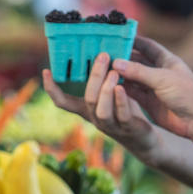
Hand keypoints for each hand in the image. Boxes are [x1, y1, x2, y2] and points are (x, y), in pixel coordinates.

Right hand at [42, 53, 160, 161]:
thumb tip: (98, 53)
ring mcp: (112, 125)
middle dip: (94, 76)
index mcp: (88, 109)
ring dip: (106, 89)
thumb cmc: (126, 112)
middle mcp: (96, 118)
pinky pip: (122, 116)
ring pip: (102, 110)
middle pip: (88, 99)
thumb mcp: (112, 95)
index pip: (63, 102)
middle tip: (102, 56)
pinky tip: (122, 88)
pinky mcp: (128, 128)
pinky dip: (121, 101)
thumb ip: (103, 80)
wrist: (146, 140)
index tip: (46, 71)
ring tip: (114, 72)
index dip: (52, 89)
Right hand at [111, 36, 192, 139]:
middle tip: (104, 54)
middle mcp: (159, 72)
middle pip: (137, 61)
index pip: (147, 46)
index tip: (116, 36)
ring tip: (102, 69)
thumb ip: (139, 71)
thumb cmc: (188, 94)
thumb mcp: (163, 79)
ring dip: (120, 74)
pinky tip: (109, 85)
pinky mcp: (149, 102)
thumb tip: (116, 63)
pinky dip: (122, 89)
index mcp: (167, 61)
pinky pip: (132, 93)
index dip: (133, 40)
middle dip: (122, 58)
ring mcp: (154, 87)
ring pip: (133, 78)